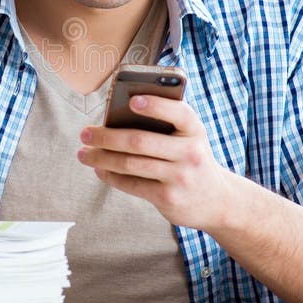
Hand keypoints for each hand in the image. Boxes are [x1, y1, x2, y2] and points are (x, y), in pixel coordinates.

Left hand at [77, 93, 231, 231]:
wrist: (217, 201)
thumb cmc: (192, 159)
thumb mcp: (189, 138)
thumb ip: (165, 125)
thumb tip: (116, 119)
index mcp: (195, 130)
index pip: (178, 112)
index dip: (155, 106)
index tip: (131, 101)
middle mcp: (190, 152)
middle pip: (140, 141)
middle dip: (107, 136)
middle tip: (85, 133)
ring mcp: (180, 177)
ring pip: (130, 164)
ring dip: (101, 158)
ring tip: (84, 153)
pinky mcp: (168, 198)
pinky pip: (132, 184)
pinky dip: (111, 176)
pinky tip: (99, 169)